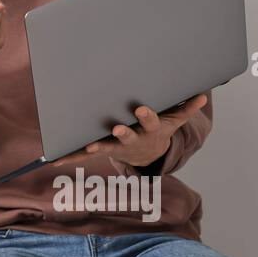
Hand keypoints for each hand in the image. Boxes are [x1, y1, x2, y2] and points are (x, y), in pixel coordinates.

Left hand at [53, 94, 207, 169]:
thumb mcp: (173, 121)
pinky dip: (70, 157)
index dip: (146, 116)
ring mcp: (116, 147)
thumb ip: (186, 109)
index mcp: (148, 130)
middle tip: (117, 128)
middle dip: (123, 133)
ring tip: (89, 148)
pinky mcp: (103, 151)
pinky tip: (54, 160)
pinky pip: (83, 155)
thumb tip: (203, 97)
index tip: (141, 109)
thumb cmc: (157, 131)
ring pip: (105, 148)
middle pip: (127, 137)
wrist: (147, 154)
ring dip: (96, 148)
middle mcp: (132, 139)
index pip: (149, 121)